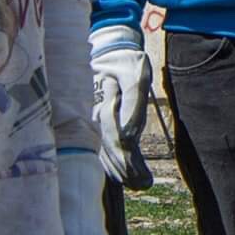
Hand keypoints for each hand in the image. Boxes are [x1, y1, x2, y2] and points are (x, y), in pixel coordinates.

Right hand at [89, 23, 150, 184]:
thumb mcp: (136, 72)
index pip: (116, 140)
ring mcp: (89, 120)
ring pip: (102, 152)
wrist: (108, 49)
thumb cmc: (125, 60)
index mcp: (102, 106)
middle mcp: (91, 117)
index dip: (128, 161)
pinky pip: (99, 147)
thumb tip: (130, 134)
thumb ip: (134, 100)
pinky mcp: (93, 122)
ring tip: (139, 184)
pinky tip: (123, 176)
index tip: (142, 177)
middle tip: (144, 185)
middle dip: (126, 171)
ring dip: (120, 171)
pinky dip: (110, 163)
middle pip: (108, 151)